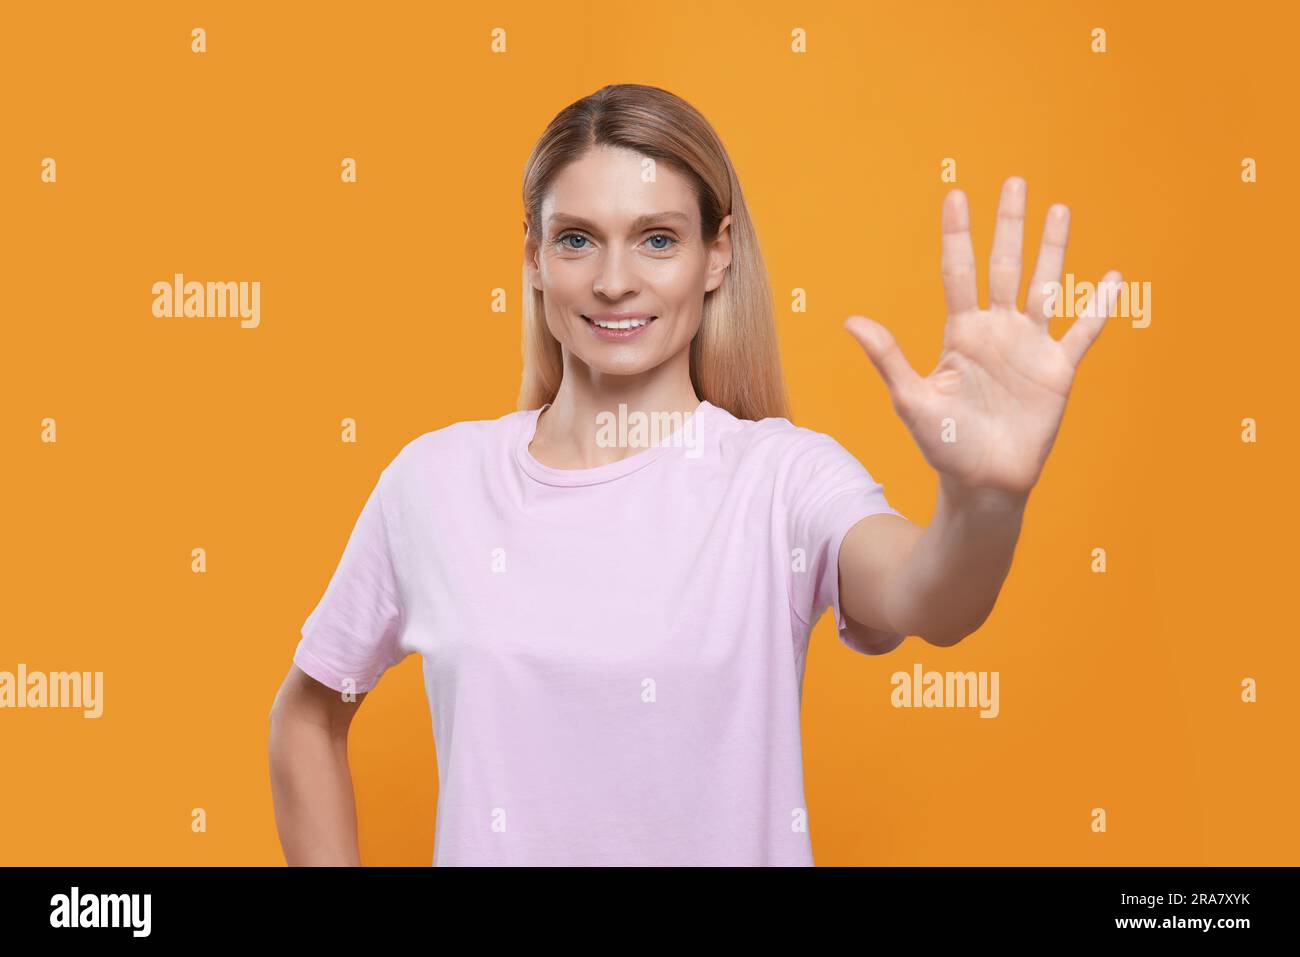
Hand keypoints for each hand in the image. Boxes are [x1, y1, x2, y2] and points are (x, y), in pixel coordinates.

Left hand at [845, 176, 1120, 497]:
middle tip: (1014, 181)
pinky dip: (1098, 308)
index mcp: (961, 334)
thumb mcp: (911, 400)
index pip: (958, 272)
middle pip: (1004, 266)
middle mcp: (997, 331)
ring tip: (1059, 210)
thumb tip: (851, 320)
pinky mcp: (1058, 371)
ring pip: (1045, 286)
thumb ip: (888, 358)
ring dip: (1053, 250)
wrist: (982, 482)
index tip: (956, 195)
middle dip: (1009, 225)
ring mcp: (1029, 347)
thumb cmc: (943, 444)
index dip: (958, 235)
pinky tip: (1112, 279)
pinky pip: (1082, 333)